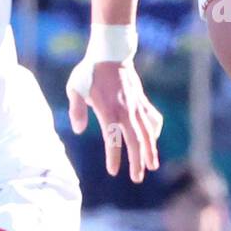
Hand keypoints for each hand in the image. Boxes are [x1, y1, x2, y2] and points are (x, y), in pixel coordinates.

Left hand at [67, 60, 161, 181]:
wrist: (111, 53)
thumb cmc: (89, 72)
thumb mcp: (75, 88)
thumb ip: (76, 110)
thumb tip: (78, 130)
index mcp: (108, 110)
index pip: (112, 139)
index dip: (113, 156)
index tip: (113, 171)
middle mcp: (126, 111)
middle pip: (135, 141)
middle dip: (137, 161)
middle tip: (137, 178)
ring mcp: (136, 106)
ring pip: (147, 132)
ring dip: (150, 150)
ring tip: (152, 166)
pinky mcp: (141, 101)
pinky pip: (152, 118)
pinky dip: (154, 130)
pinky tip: (153, 139)